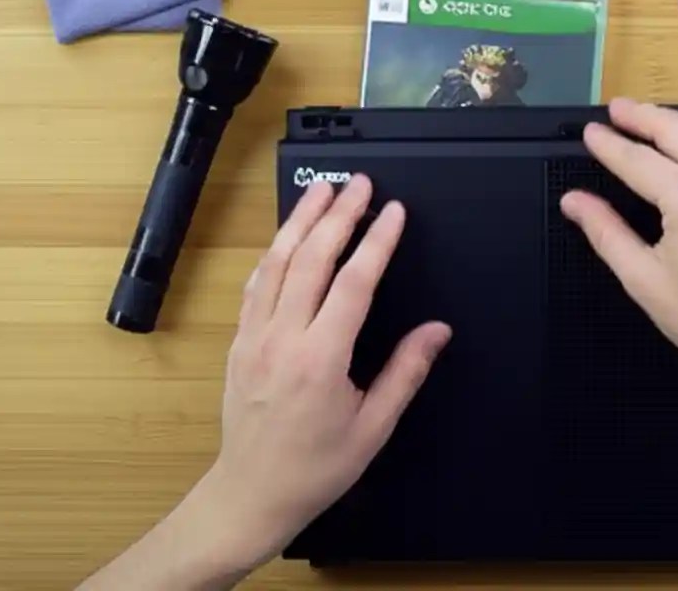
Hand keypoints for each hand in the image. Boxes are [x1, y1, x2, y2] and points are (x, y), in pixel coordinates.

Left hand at [209, 176, 451, 564]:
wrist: (252, 494)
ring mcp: (255, 337)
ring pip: (277, 263)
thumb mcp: (374, 427)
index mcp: (321, 360)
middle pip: (311, 259)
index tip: (393, 213)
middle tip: (359, 185)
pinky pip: (257, 285)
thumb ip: (406, 372)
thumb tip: (437, 331)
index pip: (353, 283)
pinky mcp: (240, 342)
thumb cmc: (314, 468)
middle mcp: (282, 340)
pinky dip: (275, 254)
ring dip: (300, 222)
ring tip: (321, 190)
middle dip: (338, 215)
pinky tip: (287, 238)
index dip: (376, 241)